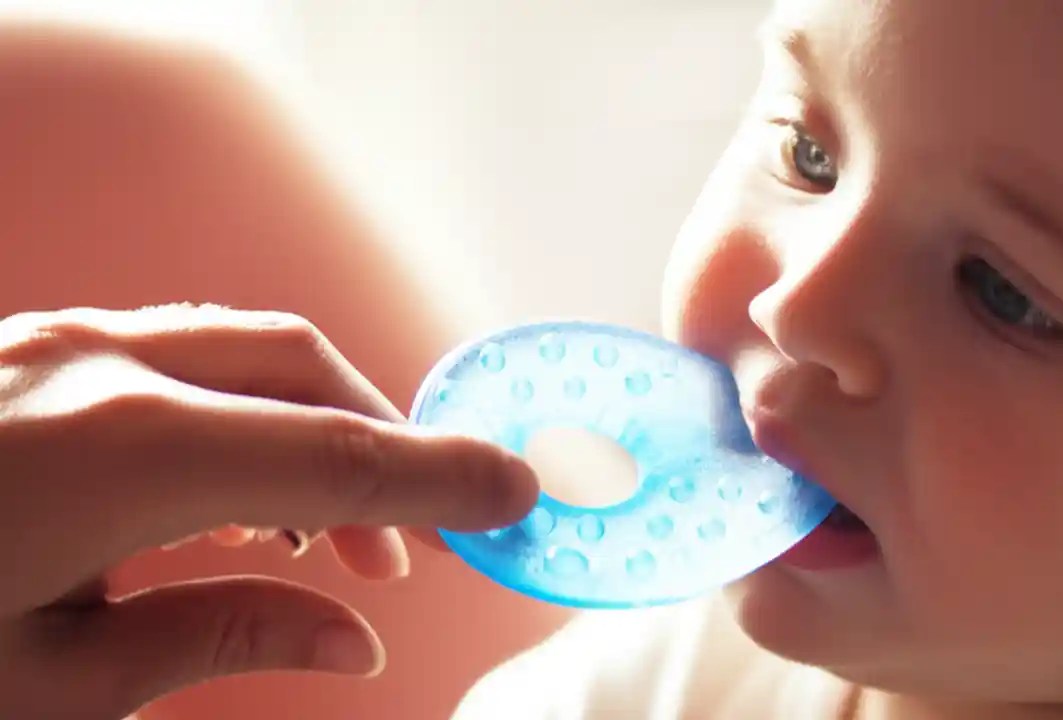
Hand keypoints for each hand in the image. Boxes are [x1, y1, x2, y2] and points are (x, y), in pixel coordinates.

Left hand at [0, 305, 537, 719]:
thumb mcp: (47, 683)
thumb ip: (213, 639)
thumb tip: (345, 641)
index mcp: (113, 453)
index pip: (336, 457)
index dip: (440, 479)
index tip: (513, 497)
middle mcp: (92, 367)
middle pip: (301, 368)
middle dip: (385, 444)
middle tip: (415, 543)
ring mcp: (53, 344)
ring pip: (239, 348)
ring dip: (314, 424)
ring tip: (324, 533)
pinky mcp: (27, 352)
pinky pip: (171, 352)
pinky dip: (239, 408)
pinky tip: (231, 489)